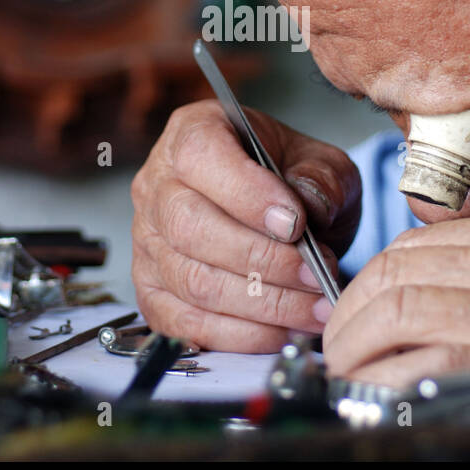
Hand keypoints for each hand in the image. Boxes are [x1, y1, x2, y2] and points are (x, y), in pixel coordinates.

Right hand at [131, 99, 360, 351]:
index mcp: (192, 134)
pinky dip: (240, 335)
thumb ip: (321, 178)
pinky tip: (284, 330)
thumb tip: (310, 207)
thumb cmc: (292, 180)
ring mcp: (148, 242)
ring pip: (192, 281)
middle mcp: (158, 185)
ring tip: (314, 308)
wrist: (281, 213)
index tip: (296, 224)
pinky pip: (186, 323)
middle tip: (315, 275)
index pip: (201, 157)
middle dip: (262, 261)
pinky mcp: (153, 290)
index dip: (246, 194)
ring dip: (261, 304)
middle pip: (190, 227)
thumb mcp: (320, 163)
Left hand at [321, 210, 469, 425]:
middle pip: (396, 276)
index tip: (350, 314)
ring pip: (403, 317)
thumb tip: (412, 290)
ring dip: (357, 356)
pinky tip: (385, 404)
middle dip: (347, 319)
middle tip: (334, 352)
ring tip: (348, 382)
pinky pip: (435, 373)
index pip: (415, 245)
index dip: (366, 283)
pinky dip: (392, 390)